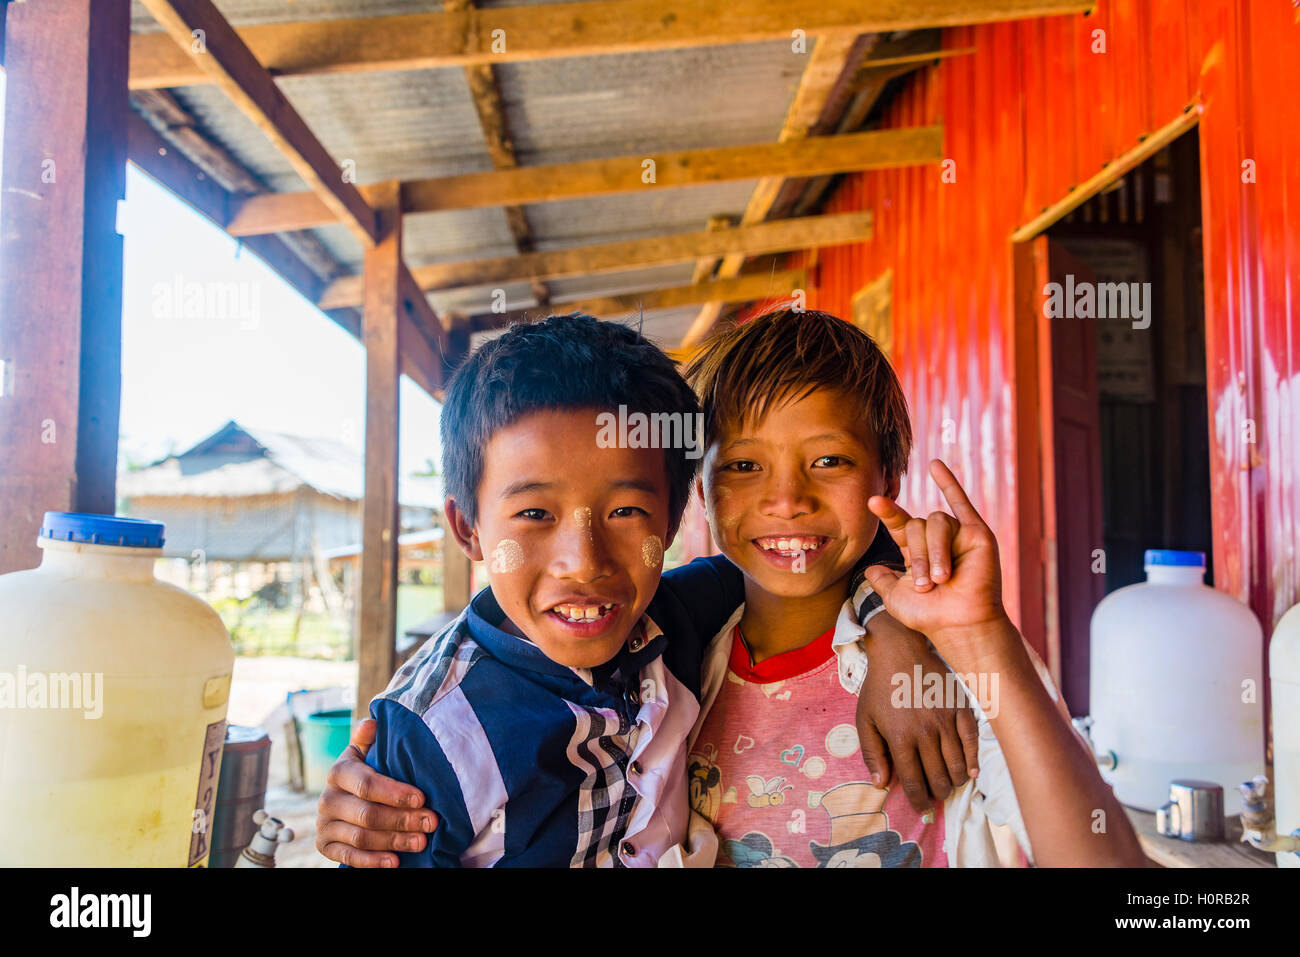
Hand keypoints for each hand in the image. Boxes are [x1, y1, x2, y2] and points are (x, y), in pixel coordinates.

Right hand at [315, 718, 438, 867]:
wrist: (346, 797)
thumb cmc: (367, 771)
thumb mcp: (367, 752)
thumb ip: (369, 738)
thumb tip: (372, 722)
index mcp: (339, 771)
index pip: (367, 784)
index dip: (395, 792)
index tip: (422, 798)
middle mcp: (327, 798)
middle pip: (368, 813)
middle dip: (403, 819)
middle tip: (431, 823)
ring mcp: (323, 824)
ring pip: (362, 836)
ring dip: (394, 841)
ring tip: (421, 842)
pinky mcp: (324, 846)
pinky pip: (348, 857)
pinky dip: (372, 861)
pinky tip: (395, 861)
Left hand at [856, 611, 979, 810]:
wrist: (900, 652)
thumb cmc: (879, 688)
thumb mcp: (865, 720)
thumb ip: (872, 754)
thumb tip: (880, 784)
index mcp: (900, 738)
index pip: (914, 782)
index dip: (918, 800)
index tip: (921, 808)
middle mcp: (926, 732)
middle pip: (939, 778)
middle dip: (938, 793)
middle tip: (935, 794)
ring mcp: (946, 720)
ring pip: (958, 765)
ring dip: (955, 781)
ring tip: (949, 784)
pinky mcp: (960, 708)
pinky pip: (972, 741)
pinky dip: (973, 760)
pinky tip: (970, 772)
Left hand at [864, 460, 1010, 668]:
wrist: (960, 625)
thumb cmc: (930, 616)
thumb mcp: (896, 598)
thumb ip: (882, 581)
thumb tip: (870, 569)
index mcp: (916, 552)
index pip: (899, 525)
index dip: (887, 513)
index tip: (872, 501)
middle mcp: (936, 540)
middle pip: (917, 526)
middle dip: (917, 556)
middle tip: (925, 585)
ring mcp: (957, 535)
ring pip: (936, 523)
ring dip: (935, 552)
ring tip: (941, 578)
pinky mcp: (977, 534)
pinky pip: (961, 503)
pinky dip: (949, 483)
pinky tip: (935, 465)